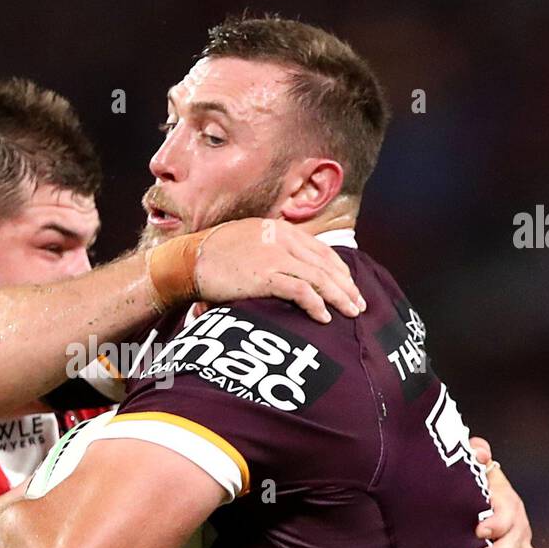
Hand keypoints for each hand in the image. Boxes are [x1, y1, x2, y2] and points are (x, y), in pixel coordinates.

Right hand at [192, 218, 366, 321]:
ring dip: (339, 297)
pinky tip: (324, 317)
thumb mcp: (248, 241)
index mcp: (279, 230)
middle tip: (359, 304)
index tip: (350, 286)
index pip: (320, 250)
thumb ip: (271, 249)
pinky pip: (300, 291)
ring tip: (351, 313)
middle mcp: (281, 239)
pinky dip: (316, 304)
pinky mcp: (265, 276)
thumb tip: (288, 269)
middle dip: (346, 286)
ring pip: (319, 277)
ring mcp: (274, 256)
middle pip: (325, 264)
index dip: (339, 270)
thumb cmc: (214, 256)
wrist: (189, 259)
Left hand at [470, 436, 541, 547]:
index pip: (508, 510)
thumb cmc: (465, 487)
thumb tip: (480, 451)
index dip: (497, 523)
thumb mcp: (468, 469)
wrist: (463, 504)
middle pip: (519, 540)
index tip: (479, 532)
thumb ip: (473, 454)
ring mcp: (520, 544)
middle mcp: (517, 522)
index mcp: (505, 498)